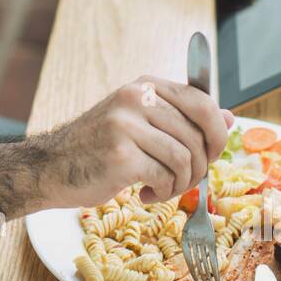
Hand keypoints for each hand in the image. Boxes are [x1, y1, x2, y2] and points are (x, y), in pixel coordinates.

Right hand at [46, 74, 233, 209]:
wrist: (51, 168)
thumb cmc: (97, 148)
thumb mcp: (140, 124)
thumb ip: (182, 119)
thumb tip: (229, 117)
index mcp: (144, 86)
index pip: (201, 101)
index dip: (217, 132)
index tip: (211, 153)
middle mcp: (136, 98)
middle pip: (198, 133)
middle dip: (201, 164)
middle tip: (187, 179)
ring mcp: (126, 125)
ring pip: (184, 157)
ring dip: (181, 183)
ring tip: (163, 188)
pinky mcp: (120, 155)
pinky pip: (165, 176)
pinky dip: (163, 191)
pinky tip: (146, 194)